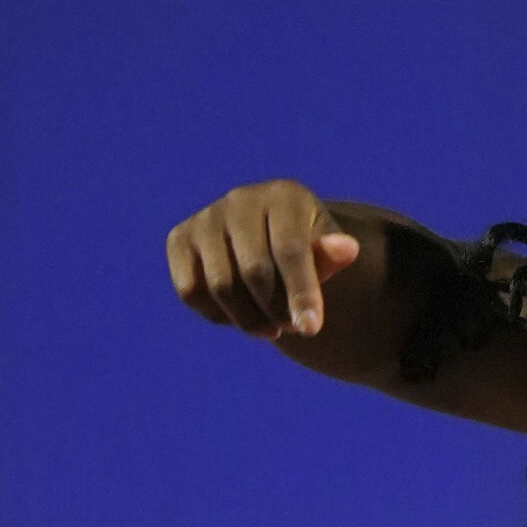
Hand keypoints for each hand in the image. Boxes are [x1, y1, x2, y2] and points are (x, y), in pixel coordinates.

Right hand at [166, 179, 361, 338]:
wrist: (270, 237)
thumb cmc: (307, 246)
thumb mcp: (328, 250)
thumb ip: (334, 254)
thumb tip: (347, 248)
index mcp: (284, 196)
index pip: (290, 250)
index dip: (301, 293)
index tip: (311, 330)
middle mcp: (240, 199)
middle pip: (254, 272)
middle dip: (276, 310)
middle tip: (293, 327)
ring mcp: (206, 217)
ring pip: (221, 286)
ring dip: (249, 320)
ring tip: (273, 326)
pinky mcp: (179, 238)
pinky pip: (191, 291)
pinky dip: (217, 315)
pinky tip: (241, 315)